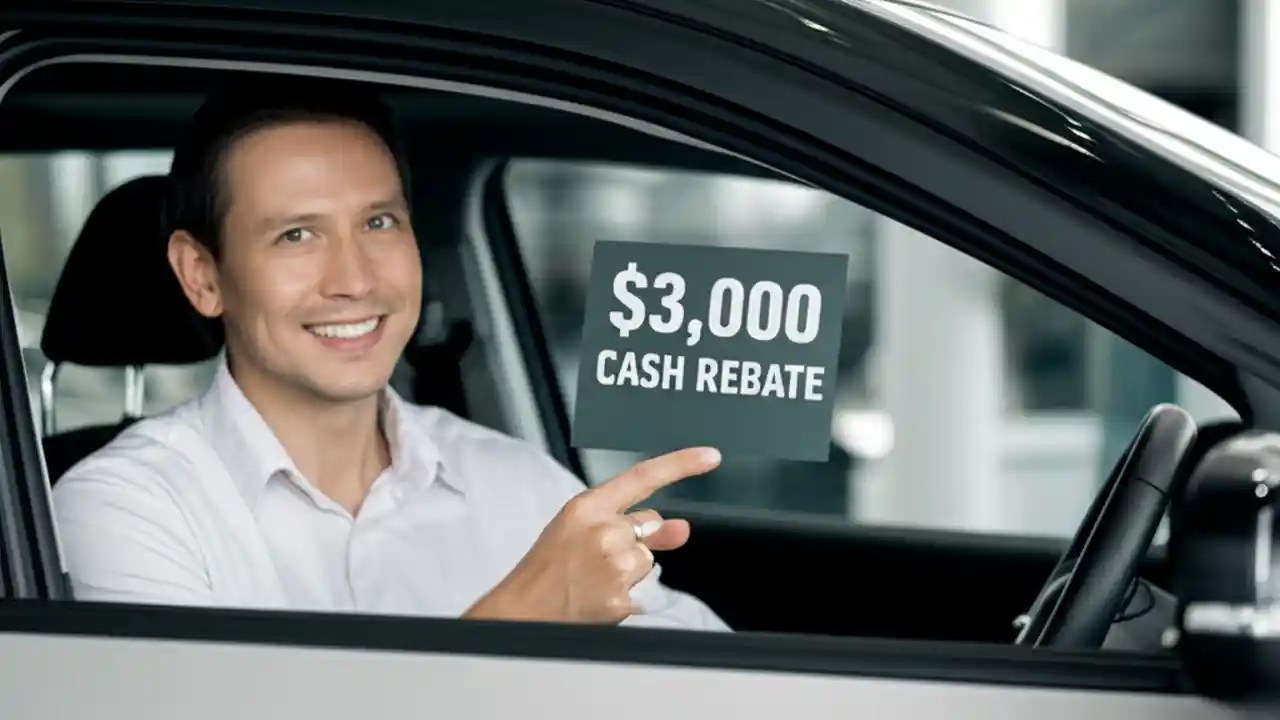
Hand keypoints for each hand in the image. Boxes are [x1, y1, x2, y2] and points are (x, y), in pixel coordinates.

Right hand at [464, 446, 720, 623]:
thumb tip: (681, 527)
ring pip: (647, 561)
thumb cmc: (546, 566)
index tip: (709, 457)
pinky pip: (640, 592)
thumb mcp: (578, 529)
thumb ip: (632, 522)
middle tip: (597, 555)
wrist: (523, 610)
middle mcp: (604, 531)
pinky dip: (624, 596)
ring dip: (630, 570)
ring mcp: (614, 565)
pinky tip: (597, 595)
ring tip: (594, 577)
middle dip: (634, 539)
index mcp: (588, 507)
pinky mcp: (620, 598)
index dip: (681, 464)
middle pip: (649, 526)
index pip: (643, 477)